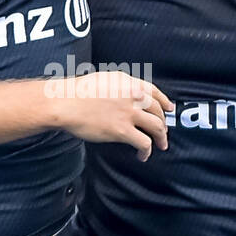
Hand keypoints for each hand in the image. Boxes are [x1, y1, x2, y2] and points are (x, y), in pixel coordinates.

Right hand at [48, 71, 171, 160]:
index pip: (154, 92)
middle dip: (163, 123)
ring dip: (161, 138)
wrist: (66, 103)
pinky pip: (144, 143)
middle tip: (163, 131)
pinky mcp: (123, 131)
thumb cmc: (77, 92)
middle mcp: (133, 96)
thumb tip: (126, 95)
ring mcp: (129, 114)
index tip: (169, 109)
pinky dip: (147, 151)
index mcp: (129, 83)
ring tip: (160, 145)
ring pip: (157, 127)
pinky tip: (142, 155)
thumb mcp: (104, 80)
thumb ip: (119, 86)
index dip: (165, 102)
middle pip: (158, 111)